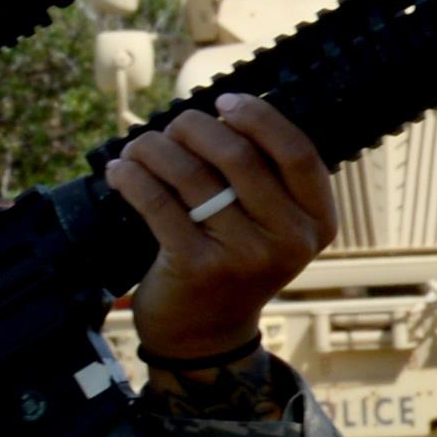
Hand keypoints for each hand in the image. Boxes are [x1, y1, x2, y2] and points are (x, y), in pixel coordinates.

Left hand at [108, 93, 332, 362]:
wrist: (204, 335)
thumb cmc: (233, 264)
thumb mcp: (270, 228)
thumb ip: (264, 179)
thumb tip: (220, 111)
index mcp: (317, 222)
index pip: (297, 152)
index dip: (260, 118)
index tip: (224, 100)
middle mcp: (289, 239)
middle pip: (239, 157)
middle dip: (197, 129)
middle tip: (172, 126)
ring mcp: (244, 255)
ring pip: (194, 176)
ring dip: (157, 149)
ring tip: (138, 145)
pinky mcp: (197, 266)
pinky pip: (159, 204)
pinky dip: (133, 179)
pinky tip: (119, 171)